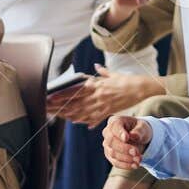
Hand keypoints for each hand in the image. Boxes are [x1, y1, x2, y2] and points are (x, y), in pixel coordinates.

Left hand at [45, 66, 162, 125]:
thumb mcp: (112, 74)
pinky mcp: (109, 112)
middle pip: (74, 103)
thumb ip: (102, 72)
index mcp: (96, 85)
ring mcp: (102, 105)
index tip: (50, 97)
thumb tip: (95, 66)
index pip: (74, 91)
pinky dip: (85, 120)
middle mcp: (96, 96)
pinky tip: (77, 122)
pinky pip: (94, 118)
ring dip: (69, 115)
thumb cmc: (126, 80)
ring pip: (82, 113)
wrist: (140, 88)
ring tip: (59, 117)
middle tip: (48, 109)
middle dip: (60, 107)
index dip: (61, 95)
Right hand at [103, 115, 152, 167]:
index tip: (127, 138)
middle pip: (111, 142)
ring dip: (127, 158)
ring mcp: (107, 145)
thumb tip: (133, 136)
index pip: (114, 127)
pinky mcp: (110, 155)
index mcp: (115, 121)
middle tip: (137, 153)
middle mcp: (108, 132)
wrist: (139, 139)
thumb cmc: (140, 130)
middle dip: (124, 149)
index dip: (119, 133)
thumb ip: (139, 131)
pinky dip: (125, 165)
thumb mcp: (143, 127)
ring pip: (113, 153)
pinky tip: (135, 165)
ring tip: (139, 160)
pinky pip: (115, 162)